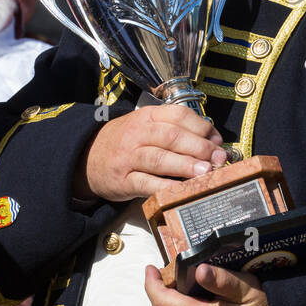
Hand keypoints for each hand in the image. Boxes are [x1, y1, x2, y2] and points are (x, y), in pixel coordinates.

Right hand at [77, 104, 226, 202]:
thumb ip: (177, 130)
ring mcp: (129, 157)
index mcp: (148, 117)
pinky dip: (166, 187)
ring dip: (185, 165)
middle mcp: (138, 134)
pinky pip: (146, 183)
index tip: (217, 141)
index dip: (202, 127)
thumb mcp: (147, 127)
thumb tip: (213, 141)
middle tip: (218, 158)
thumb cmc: (126, 142)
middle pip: (172, 136)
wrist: (88, 157)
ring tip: (205, 172)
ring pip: (160, 158)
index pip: (179, 116)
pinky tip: (181, 190)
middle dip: (199, 147)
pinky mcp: (123, 180)